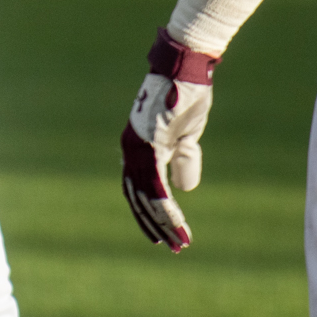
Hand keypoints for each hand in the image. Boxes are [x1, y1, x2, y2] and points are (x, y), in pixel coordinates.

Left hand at [120, 28, 217, 251]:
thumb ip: (182, 159)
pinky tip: (177, 224)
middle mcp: (130, 150)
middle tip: (171, 247)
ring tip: (178, 242)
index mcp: (136, 146)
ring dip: (163, 222)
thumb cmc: (186, 97)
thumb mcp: (186, 135)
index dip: (149, 212)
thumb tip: (182, 189)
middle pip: (138, 198)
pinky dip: (166, 208)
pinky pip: (156, 186)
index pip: (137, 188)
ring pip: (147, 197)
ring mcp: (137, 148)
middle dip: (154, 224)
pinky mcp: (149, 145)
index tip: (164, 233)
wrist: (186, 69)